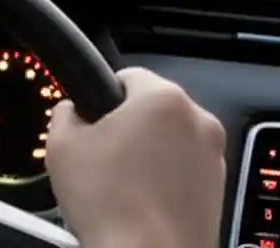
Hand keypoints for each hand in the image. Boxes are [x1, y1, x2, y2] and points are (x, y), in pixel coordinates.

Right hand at [46, 68, 225, 247]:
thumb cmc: (108, 204)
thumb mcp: (61, 145)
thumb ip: (64, 112)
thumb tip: (72, 111)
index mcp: (163, 98)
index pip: (126, 76)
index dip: (101, 98)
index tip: (89, 123)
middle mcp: (199, 120)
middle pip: (152, 108)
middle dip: (127, 127)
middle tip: (100, 157)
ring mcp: (214, 156)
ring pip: (170, 140)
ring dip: (148, 153)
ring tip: (121, 185)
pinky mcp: (218, 188)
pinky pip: (185, 169)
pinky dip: (165, 178)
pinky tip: (140, 201)